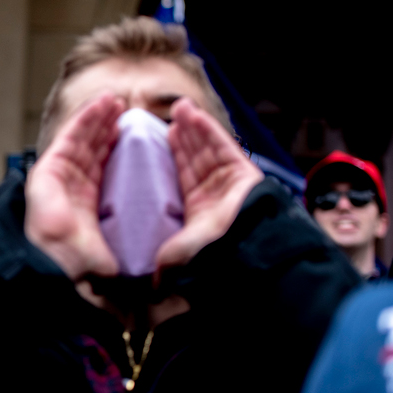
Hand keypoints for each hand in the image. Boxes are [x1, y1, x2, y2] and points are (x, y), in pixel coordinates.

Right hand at [24, 94, 124, 279]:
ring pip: (80, 139)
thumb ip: (136, 249)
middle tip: (123, 108)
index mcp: (84, 206)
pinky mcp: (47, 170)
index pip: (100, 170)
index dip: (113, 149)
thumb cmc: (83, 267)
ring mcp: (56, 178)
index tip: (129, 133)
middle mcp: (69, 189)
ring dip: (96, 117)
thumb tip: (168, 269)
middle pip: (89, 150)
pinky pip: (69, 137)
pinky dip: (84, 119)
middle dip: (105, 127)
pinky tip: (99, 105)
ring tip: (114, 99)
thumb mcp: (120, 252)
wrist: (57, 268)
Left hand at [155, 98, 261, 273]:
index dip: (177, 158)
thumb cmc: (209, 256)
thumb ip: (163, 261)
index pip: (186, 178)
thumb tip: (148, 284)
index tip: (166, 139)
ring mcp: (232, 184)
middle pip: (198, 159)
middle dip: (186, 137)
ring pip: (209, 149)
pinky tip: (194, 116)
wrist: (239, 252)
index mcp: (202, 214)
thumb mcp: (176, 256)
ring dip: (195, 128)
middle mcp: (218, 196)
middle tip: (172, 117)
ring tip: (180, 108)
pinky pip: (223, 146)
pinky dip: (208, 130)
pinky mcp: (244, 173)